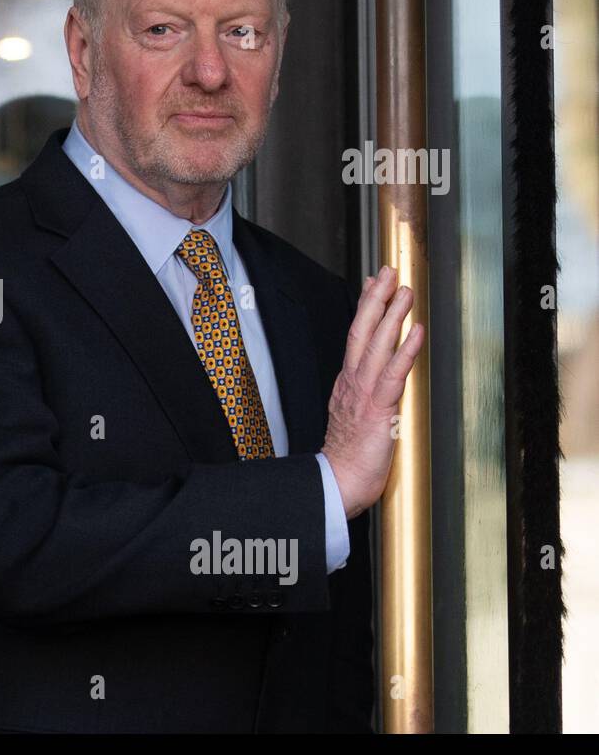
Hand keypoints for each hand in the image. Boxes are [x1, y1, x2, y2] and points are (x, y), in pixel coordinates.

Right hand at [321, 265, 424, 519]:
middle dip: (375, 299)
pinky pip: (393, 374)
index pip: (356, 338)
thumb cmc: (347, 459)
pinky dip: (405, 351)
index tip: (375, 284)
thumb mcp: (351, 418)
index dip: (365, 309)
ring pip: (377, 346)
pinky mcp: (377, 408)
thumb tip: (369, 383)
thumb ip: (359, 397)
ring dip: (392, 315)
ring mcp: (362, 393)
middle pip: (362, 332)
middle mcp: (351, 382)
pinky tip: (416, 331)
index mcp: (346, 384)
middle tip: (388, 271)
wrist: (338, 483)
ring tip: (404, 290)